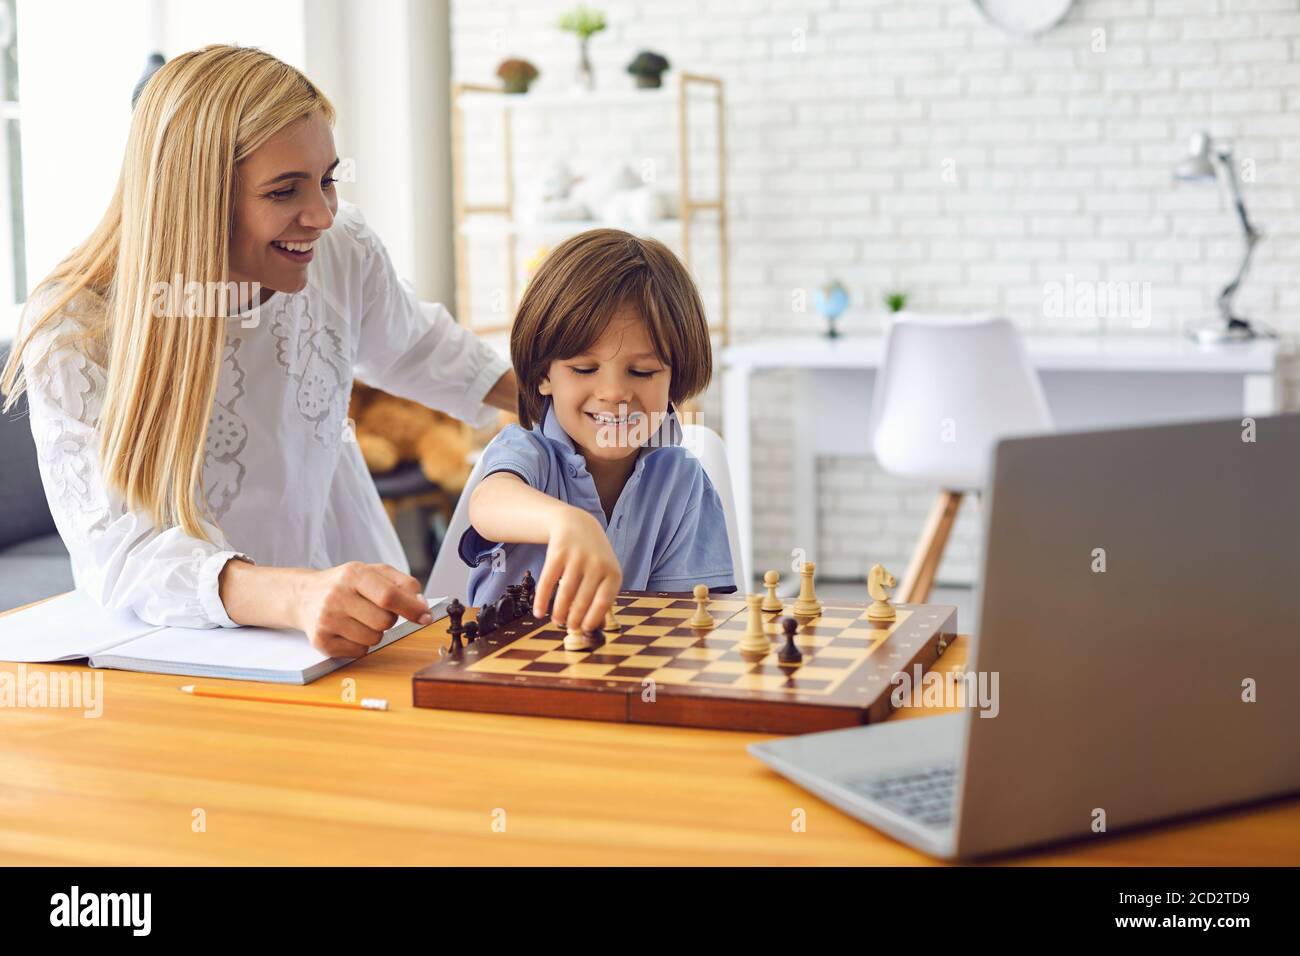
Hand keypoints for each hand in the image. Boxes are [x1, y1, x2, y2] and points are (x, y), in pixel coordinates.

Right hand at [294, 562, 431, 656]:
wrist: (304, 595)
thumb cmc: (347, 584)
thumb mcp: (374, 573)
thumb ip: (404, 584)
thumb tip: (422, 606)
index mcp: (354, 574)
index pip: (389, 595)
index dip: (412, 608)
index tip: (426, 617)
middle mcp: (337, 596)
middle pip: (384, 621)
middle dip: (389, 619)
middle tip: (375, 610)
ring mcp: (326, 620)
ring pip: (374, 639)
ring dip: (374, 632)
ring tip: (359, 619)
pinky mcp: (321, 641)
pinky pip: (359, 652)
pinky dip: (360, 644)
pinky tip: (348, 630)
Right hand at [533, 507, 621, 632]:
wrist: (577, 524)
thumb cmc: (593, 556)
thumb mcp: (605, 572)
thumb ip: (602, 595)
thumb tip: (593, 626)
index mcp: (613, 572)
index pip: (604, 601)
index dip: (593, 617)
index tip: (585, 629)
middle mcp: (597, 564)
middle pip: (583, 599)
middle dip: (574, 618)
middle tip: (568, 628)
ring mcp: (577, 557)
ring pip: (565, 592)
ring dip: (559, 611)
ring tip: (556, 621)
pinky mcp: (558, 552)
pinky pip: (548, 581)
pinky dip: (541, 599)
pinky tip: (538, 612)